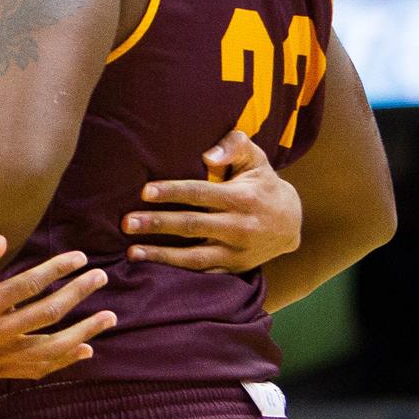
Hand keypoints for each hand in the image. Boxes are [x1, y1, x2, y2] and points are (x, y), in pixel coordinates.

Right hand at [0, 236, 116, 377]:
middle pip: (47, 316)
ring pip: (48, 350)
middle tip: (102, 278)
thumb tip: (1, 242)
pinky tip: (82, 352)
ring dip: (82, 334)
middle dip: (79, 295)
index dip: (59, 270)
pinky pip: (31, 370)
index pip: (30, 286)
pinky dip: (60, 362)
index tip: (80, 257)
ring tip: (108, 319)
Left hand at [122, 130, 301, 272]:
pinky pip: (202, 273)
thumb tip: (208, 156)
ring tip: (132, 252)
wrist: (292, 223)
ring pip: (194, 257)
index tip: (144, 192)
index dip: (171, 192)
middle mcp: (239, 227)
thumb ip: (234, 145)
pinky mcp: (233, 269)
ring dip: (161, 255)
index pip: (200, 194)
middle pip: (191, 226)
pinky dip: (177, 272)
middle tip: (126, 223)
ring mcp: (236, 252)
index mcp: (241, 198)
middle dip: (157, 224)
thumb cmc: (263, 184)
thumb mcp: (256, 159)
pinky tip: (153, 269)